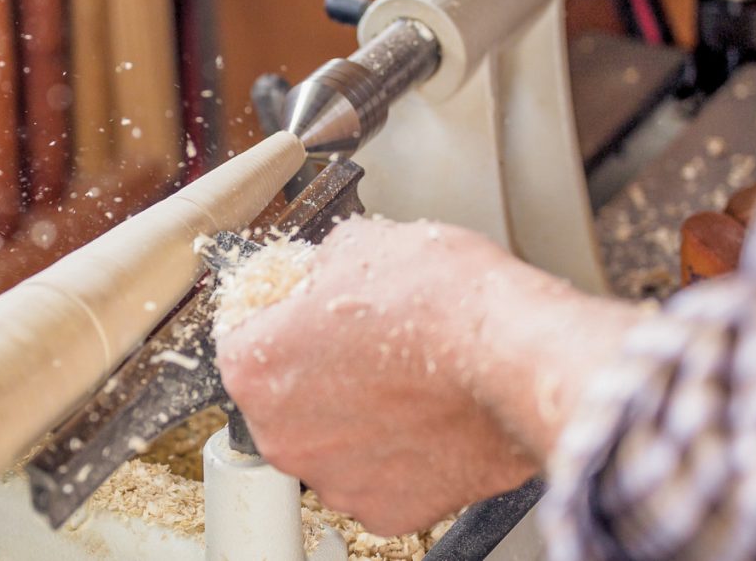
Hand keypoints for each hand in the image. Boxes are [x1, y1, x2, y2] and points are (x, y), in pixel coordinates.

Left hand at [216, 217, 544, 534]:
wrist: (516, 358)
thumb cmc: (440, 302)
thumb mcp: (361, 244)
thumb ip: (321, 269)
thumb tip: (325, 272)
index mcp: (256, 367)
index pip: (240, 340)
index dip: (275, 318)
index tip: (301, 313)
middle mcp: (282, 434)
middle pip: (282, 398)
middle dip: (314, 372)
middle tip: (362, 345)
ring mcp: (333, 478)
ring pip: (329, 442)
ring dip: (354, 417)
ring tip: (403, 380)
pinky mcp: (386, 510)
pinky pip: (376, 477)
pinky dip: (395, 455)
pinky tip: (424, 418)